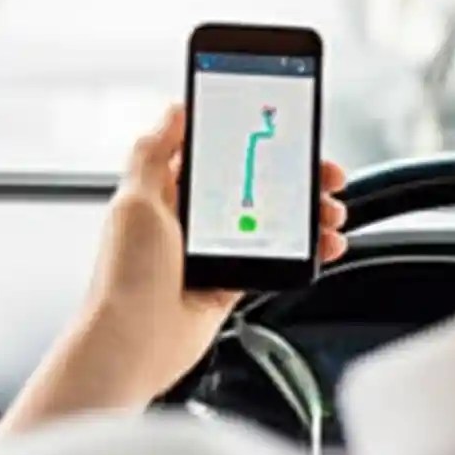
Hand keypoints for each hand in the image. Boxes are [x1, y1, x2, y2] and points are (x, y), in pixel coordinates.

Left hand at [87, 104, 347, 393]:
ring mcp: (213, 250)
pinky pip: (274, 257)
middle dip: (293, 177)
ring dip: (306, 214)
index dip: (253, 139)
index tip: (286, 133)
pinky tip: (324, 244)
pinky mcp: (229, 281)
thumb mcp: (133, 201)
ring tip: (330, 213)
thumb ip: (151, 153)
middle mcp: (189, 218)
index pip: (216, 153)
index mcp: (164, 191)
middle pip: (253, 183)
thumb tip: (173, 110)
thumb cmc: (125, 277)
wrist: (133, 344)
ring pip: (271, 219)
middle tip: (324, 175)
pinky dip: (304, 250)